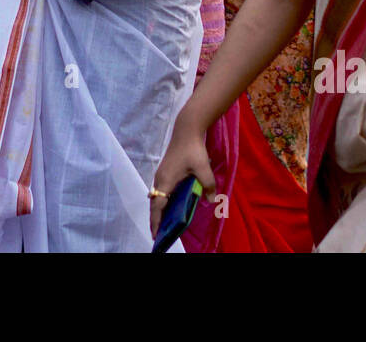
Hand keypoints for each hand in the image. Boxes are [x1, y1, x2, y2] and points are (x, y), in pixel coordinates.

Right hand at [149, 119, 216, 235]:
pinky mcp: (164, 171)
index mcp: (166, 181)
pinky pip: (160, 191)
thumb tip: (210, 201)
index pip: (157, 206)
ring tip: (163, 224)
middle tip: (158, 235)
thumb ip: (207, 186)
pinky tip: (170, 206)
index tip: (155, 235)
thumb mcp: (203, 169)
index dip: (156, 221)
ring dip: (158, 210)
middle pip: (154, 204)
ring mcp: (161, 174)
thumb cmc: (193, 149)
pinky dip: (162, 202)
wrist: (186, 130)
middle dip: (155, 220)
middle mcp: (160, 179)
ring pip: (156, 197)